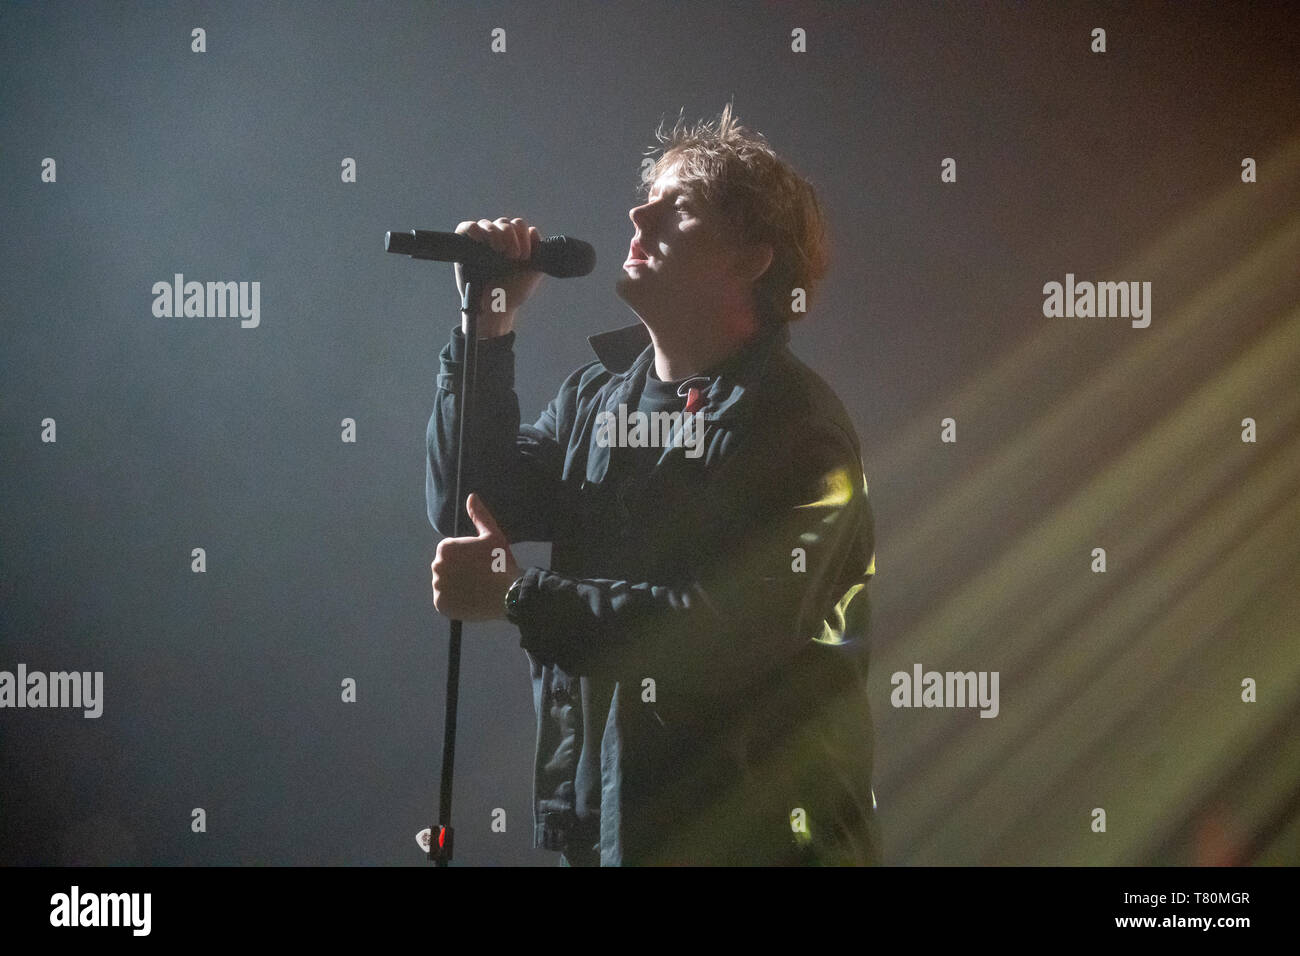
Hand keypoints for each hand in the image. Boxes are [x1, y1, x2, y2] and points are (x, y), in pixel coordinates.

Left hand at [431, 493, 521, 620]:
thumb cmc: (502, 563)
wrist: (508, 595)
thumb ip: (479, 516)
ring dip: (456, 586)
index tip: (481, 562)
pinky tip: (470, 598)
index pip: (450, 551)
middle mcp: (437, 567)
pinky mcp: (441, 604)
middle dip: (459, 570)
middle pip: (446, 567)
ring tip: (476, 588)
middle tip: (480, 576)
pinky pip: (445, 600)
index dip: (467, 556)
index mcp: (445, 548)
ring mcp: (438, 587)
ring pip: (445, 584)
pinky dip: (455, 601)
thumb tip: (471, 496)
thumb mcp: (493, 535)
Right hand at [454, 217, 543, 336]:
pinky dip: (472, 229)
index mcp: (514, 242)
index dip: (523, 236)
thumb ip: (538, 252)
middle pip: (504, 222)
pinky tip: (478, 237)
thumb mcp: (532, 272)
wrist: (496, 308)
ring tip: (499, 251)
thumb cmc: (513, 291)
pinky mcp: (465, 247)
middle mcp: (498, 239)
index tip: (524, 256)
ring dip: (495, 234)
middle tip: (512, 256)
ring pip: (487, 224)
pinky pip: (466, 227)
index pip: (518, 225)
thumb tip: (533, 231)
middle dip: (510, 236)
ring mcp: (481, 242)